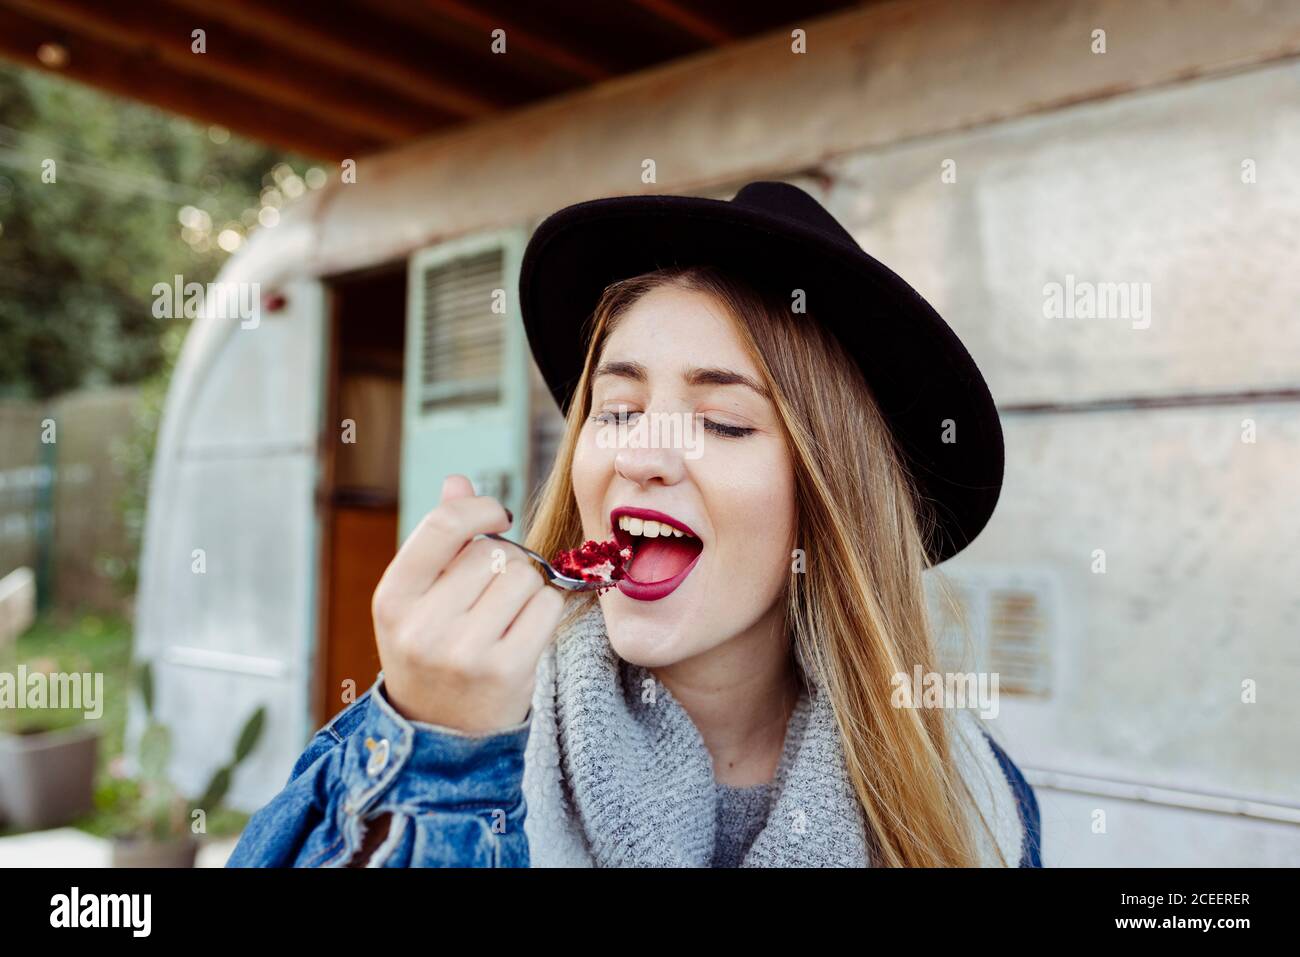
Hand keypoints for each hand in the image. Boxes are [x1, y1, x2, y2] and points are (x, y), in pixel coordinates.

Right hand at [371, 474, 564, 732]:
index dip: (479, 508)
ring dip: (528, 587)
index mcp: (392, 599)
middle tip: (496, 591)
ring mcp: (464, 652)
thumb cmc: (432, 650)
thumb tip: (457, 482)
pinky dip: (546, 611)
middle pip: (493, 552)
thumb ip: (438, 540)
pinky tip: (526, 631)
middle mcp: (422, 627)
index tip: (497, 515)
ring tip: (507, 615)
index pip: (442, 525)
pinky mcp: (506, 671)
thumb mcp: (417, 599)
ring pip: (525, 577)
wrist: (441, 734)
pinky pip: (548, 607)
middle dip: (506, 561)